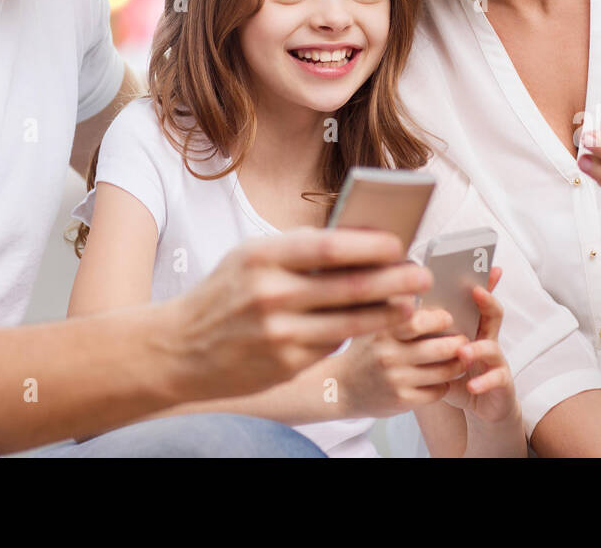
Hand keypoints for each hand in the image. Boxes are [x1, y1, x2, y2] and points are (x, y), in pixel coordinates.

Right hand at [167, 228, 431, 401]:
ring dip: (387, 312)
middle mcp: (272, 294)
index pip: (329, 246)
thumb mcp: (250, 257)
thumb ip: (297, 249)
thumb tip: (354, 237)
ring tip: (411, 303)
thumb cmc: (223, 294)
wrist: (179, 349)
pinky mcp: (286, 364)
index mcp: (263, 257)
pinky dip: (357, 333)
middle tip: (421, 273)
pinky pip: (332, 345)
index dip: (371, 244)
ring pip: (351, 322)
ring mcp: (280, 333)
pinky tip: (375, 324)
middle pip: (350, 286)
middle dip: (394, 279)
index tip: (398, 242)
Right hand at [335, 304, 470, 417]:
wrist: (340, 388)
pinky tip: (442, 377)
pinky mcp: (402, 401)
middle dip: (459, 343)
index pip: (419, 321)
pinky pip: (437, 391)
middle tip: (464, 339)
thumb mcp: (372, 324)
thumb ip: (394, 306)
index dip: (440, 318)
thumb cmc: (364, 350)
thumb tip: (417, 274)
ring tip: (461, 358)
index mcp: (383, 331)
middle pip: (439, 348)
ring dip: (458, 364)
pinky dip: (445, 383)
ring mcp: (396, 380)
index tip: (447, 317)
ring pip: (443, 371)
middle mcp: (388, 355)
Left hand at [437, 267, 517, 425]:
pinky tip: (471, 386)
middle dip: (487, 300)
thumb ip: (430, 334)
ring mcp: (496, 360)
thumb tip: (401, 310)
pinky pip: (496, 379)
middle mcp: (487, 339)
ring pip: (492, 347)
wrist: (480, 407)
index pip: (477, 299)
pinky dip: (483, 382)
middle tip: (476, 291)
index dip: (480, 282)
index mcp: (473, 327)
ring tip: (463, 351)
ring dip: (477, 348)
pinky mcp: (502, 383)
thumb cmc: (457, 374)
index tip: (475, 264)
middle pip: (493, 313)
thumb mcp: (442, 352)